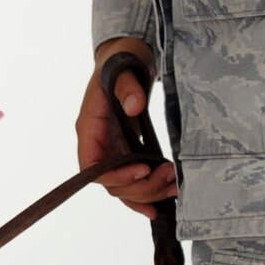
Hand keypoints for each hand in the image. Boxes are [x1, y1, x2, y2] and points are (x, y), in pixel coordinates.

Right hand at [77, 36, 176, 218]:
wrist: (127, 59)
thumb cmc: (122, 63)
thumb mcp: (124, 69)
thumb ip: (127, 88)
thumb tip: (135, 106)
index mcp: (89, 128)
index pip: (92, 165)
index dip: (115, 175)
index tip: (143, 169)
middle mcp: (97, 145)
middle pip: (111, 183)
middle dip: (140, 186)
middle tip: (168, 175)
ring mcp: (112, 151)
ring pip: (123, 188)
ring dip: (148, 192)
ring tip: (174, 184)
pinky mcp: (126, 152)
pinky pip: (131, 183)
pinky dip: (143, 196)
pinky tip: (158, 205)